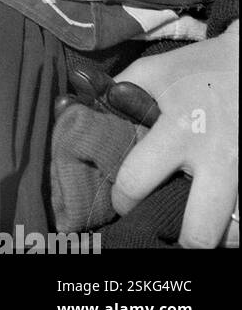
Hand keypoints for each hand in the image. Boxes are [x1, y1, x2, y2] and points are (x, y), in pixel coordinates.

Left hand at [111, 20, 238, 247]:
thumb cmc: (197, 68)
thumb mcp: (152, 72)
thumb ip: (118, 92)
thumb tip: (82, 108)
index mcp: (179, 131)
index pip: (137, 179)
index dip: (122, 198)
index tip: (120, 201)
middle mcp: (216, 158)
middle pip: (201, 231)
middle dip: (183, 240)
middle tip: (172, 232)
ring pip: (235, 234)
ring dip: (217, 235)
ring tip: (201, 226)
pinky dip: (238, 224)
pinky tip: (225, 217)